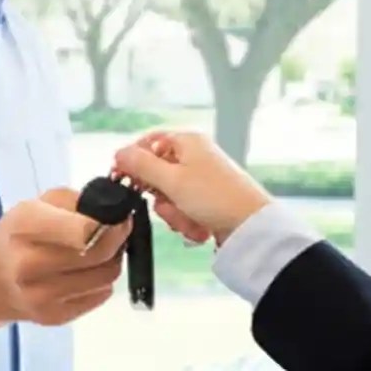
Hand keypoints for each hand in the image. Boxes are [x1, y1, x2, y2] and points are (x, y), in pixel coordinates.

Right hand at [0, 187, 129, 325]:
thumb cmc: (15, 235)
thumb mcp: (35, 203)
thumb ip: (74, 202)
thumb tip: (113, 210)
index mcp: (24, 225)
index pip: (83, 230)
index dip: (110, 223)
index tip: (119, 216)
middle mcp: (29, 263)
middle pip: (99, 253)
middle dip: (117, 239)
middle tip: (119, 230)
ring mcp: (41, 295)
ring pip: (106, 276)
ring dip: (112, 260)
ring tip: (104, 249)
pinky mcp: (54, 317)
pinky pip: (100, 295)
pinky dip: (102, 280)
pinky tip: (89, 270)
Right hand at [112, 131, 270, 245]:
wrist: (252, 227)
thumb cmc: (215, 197)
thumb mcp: (171, 180)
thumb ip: (140, 165)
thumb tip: (118, 153)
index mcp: (187, 142)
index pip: (148, 143)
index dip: (133, 161)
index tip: (123, 179)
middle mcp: (195, 157)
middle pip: (157, 174)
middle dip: (160, 197)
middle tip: (170, 204)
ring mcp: (202, 180)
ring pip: (169, 196)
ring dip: (174, 213)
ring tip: (190, 219)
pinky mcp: (208, 200)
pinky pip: (184, 209)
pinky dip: (188, 221)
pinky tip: (200, 228)